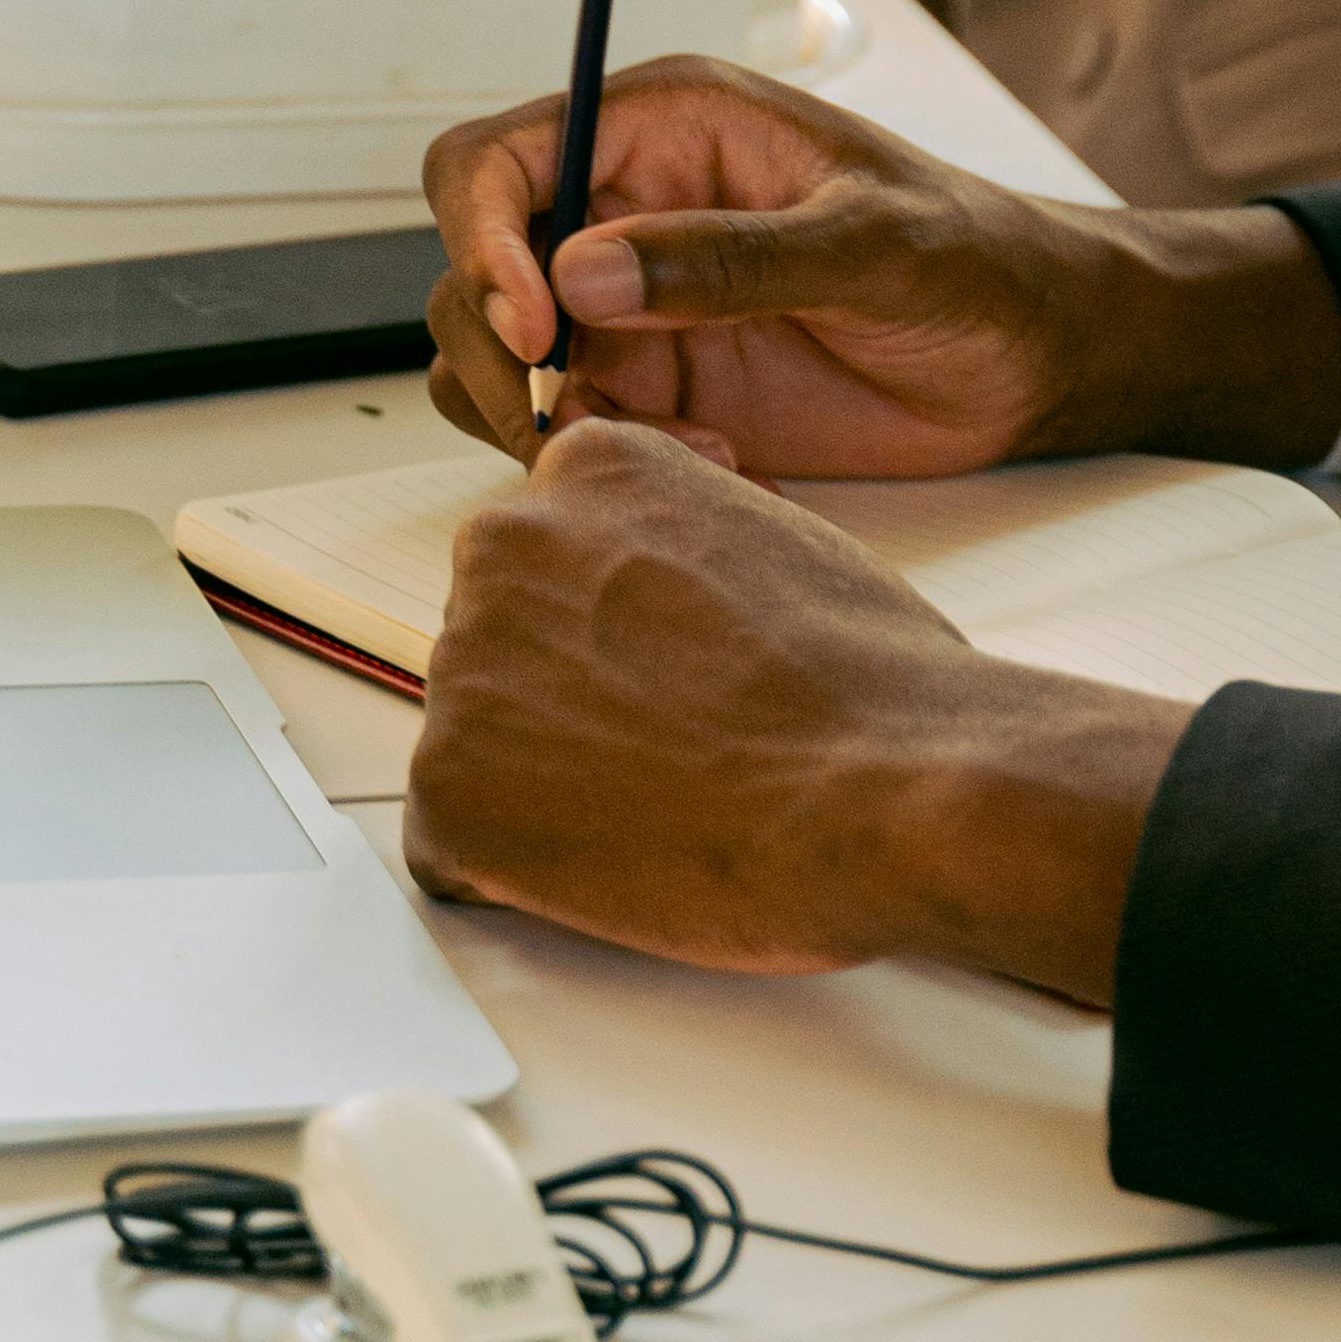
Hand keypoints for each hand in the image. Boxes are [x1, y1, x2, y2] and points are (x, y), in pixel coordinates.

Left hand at [404, 416, 1183, 986]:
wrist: (896, 789)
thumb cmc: (872, 683)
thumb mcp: (776, 539)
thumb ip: (681, 549)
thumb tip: (656, 602)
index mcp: (590, 469)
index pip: (552, 553)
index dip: (613, 632)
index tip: (666, 672)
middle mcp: (503, 546)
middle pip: (503, 640)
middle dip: (565, 699)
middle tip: (670, 747)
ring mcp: (463, 667)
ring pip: (480, 741)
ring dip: (549, 784)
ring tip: (666, 806)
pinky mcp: (444, 788)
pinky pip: (457, 847)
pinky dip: (521, 873)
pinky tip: (624, 860)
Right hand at [420, 54, 1340, 483]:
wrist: (1043, 357)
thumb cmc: (981, 261)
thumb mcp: (876, 244)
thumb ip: (732, 255)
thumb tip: (583, 268)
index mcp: (666, 126)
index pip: (495, 161)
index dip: (480, 236)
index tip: (536, 322)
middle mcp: (627, 209)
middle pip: (473, 271)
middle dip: (500, 352)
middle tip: (579, 415)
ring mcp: (633, 305)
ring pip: (502, 362)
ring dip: (553, 417)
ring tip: (683, 443)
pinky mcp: (658, 388)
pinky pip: (574, 429)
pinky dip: (613, 460)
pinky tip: (719, 460)